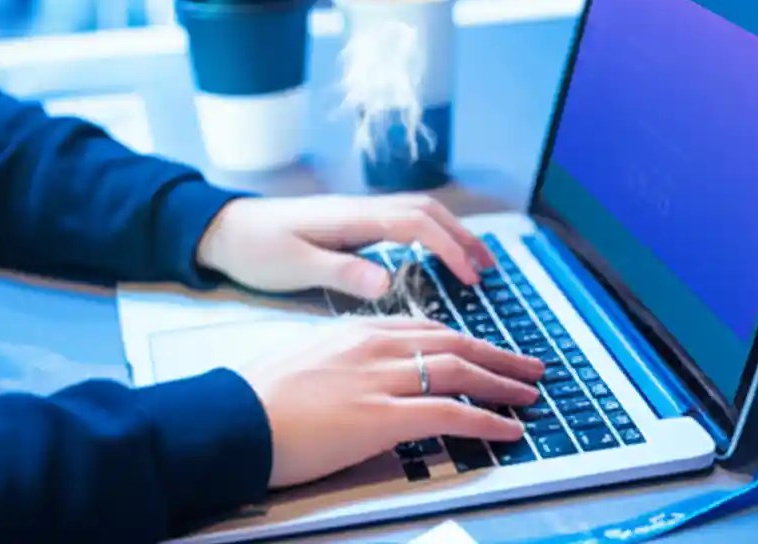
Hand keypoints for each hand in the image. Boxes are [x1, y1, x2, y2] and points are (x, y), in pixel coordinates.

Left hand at [196, 194, 494, 298]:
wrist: (221, 229)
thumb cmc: (255, 248)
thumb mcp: (295, 266)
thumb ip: (342, 272)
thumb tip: (388, 281)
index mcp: (352, 218)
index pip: (417, 225)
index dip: (449, 248)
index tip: (471, 276)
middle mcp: (361, 210)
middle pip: (428, 212)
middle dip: (463, 236)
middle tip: (490, 269)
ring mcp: (358, 215)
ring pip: (419, 214)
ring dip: (452, 233)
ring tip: (477, 261)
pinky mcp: (352, 225)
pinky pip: (404, 223)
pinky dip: (431, 235)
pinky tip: (437, 255)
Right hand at [241, 316, 544, 487]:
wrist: (227, 419)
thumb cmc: (254, 398)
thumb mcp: (305, 363)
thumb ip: (343, 363)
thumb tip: (363, 379)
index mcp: (357, 332)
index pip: (428, 329)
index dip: (467, 341)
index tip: (490, 350)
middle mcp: (376, 346)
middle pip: (455, 342)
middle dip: (498, 355)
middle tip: (530, 367)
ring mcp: (380, 379)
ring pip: (460, 370)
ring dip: (503, 383)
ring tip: (530, 395)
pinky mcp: (381, 417)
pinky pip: (450, 414)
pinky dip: (487, 420)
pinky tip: (508, 429)